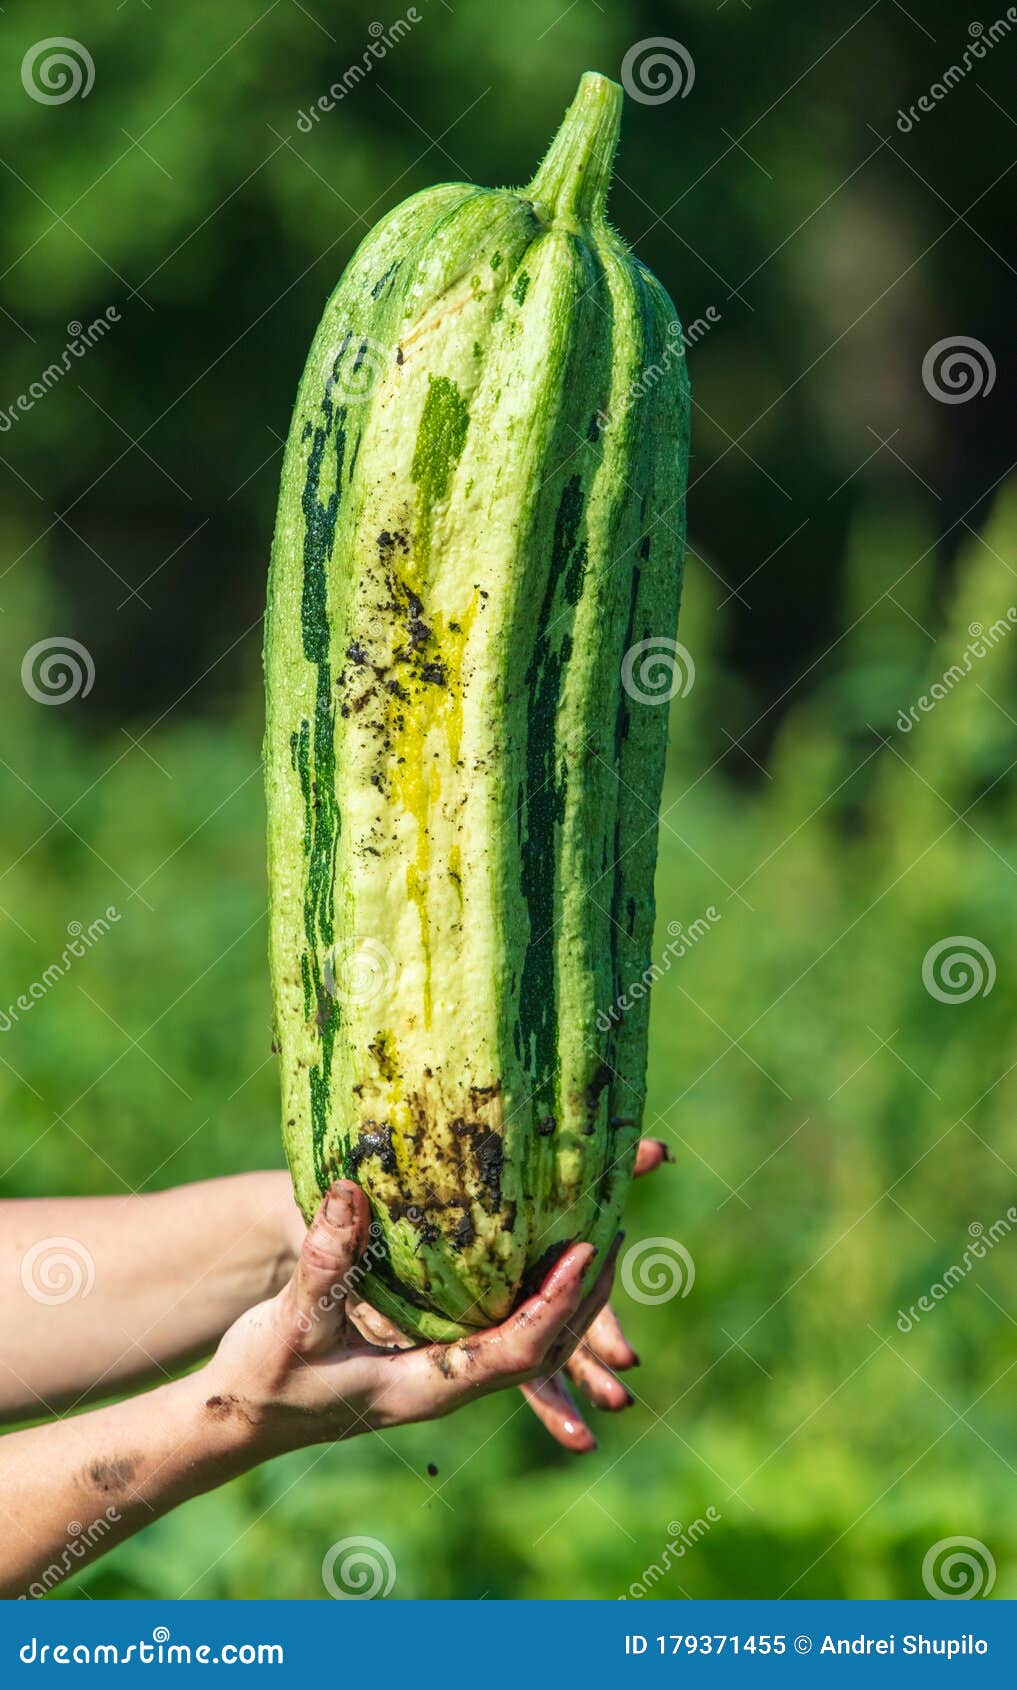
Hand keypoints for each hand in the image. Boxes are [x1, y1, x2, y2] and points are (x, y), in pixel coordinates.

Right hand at [203, 1181, 619, 1454]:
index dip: (557, 1305)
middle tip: (610, 1229)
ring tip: (590, 1232)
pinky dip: (526, 1290)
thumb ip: (325, 1263)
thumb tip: (353, 1191)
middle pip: (542, 1348)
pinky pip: (498, 1324)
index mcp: (426, 1387)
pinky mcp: (431, 1355)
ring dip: (564, 1295)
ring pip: (527, 1338)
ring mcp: (443, 1372)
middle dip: (583, 1297)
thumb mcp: (288, 1320)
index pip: (517, 1352)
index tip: (585, 1251)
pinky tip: (531, 1248)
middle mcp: (447, 1384)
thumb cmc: (262, 1378)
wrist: (238, 1418)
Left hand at [519, 1136, 670, 1450]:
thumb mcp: (571, 1179)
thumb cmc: (531, 1185)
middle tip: (618, 1400)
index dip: (609, 1337)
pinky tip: (575, 1438)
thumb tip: (662, 1151)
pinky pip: (527, 1376)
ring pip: (553, 1370)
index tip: (627, 1362)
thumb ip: (620, 1167)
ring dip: (569, 1404)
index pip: (594, 1311)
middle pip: (577, 1345)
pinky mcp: (498, 1337)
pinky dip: (552, 1409)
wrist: (467, 1196)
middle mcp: (555, 1304)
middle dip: (595, 1374)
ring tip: (583, 1440)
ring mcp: (530, 1323)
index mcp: (572, 1272)